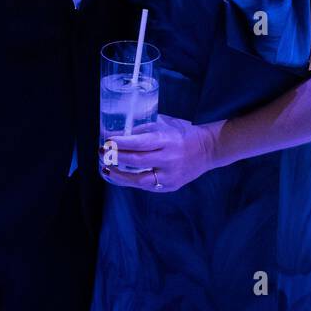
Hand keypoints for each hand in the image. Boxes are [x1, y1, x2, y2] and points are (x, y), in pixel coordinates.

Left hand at [100, 114, 218, 192]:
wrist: (209, 149)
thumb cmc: (184, 132)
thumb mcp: (166, 124)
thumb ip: (145, 129)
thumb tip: (121, 133)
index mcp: (168, 141)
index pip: (141, 143)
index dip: (122, 143)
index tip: (107, 141)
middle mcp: (169, 159)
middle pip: (137, 161)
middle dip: (116, 157)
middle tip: (102, 152)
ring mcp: (170, 175)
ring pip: (139, 180)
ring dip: (120, 174)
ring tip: (106, 168)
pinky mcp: (170, 186)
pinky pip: (147, 185)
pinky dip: (131, 181)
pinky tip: (120, 175)